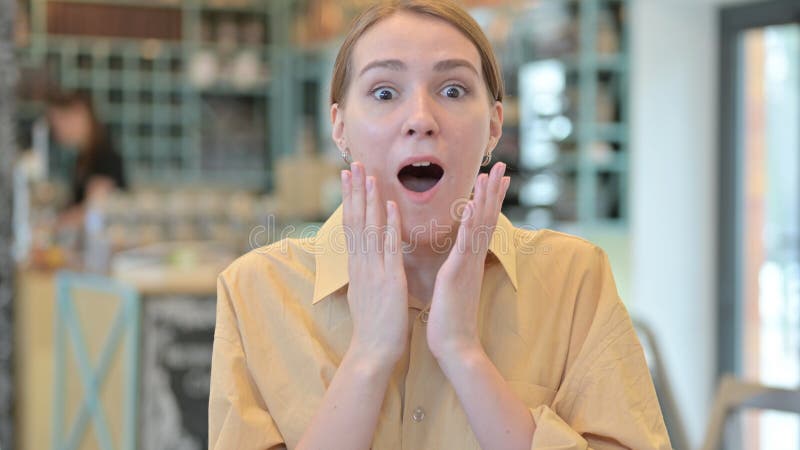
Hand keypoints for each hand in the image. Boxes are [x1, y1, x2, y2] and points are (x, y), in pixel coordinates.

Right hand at [341, 162, 408, 367]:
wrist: (372, 351)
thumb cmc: (373, 326)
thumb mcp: (364, 293)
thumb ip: (364, 273)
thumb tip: (362, 259)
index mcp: (357, 266)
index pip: (351, 225)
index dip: (350, 199)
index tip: (348, 177)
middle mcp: (361, 263)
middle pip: (355, 219)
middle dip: (354, 191)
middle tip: (352, 164)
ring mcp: (374, 270)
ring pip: (369, 227)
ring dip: (369, 199)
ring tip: (368, 174)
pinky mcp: (390, 279)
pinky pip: (389, 247)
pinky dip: (390, 224)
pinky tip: (390, 205)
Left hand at [427, 162, 509, 360]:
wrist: (455, 346)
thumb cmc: (451, 320)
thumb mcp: (453, 288)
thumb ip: (456, 270)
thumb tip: (456, 261)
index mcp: (470, 261)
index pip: (483, 223)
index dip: (490, 199)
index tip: (496, 178)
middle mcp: (473, 259)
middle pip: (487, 217)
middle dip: (494, 190)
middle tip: (502, 165)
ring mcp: (468, 265)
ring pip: (480, 226)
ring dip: (485, 198)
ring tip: (490, 174)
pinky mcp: (457, 273)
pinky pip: (465, 244)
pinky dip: (468, 223)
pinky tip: (469, 205)